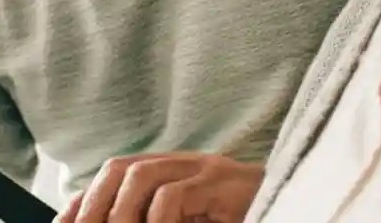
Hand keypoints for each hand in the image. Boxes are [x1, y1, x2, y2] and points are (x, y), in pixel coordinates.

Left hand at [54, 152, 262, 222]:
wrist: (296, 202)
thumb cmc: (239, 215)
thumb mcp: (188, 219)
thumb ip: (154, 217)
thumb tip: (108, 221)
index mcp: (174, 172)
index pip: (115, 175)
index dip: (84, 199)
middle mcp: (185, 163)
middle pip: (121, 168)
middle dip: (95, 204)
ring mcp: (206, 168)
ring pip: (142, 175)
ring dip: (120, 212)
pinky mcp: (223, 183)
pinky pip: (175, 195)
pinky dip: (158, 218)